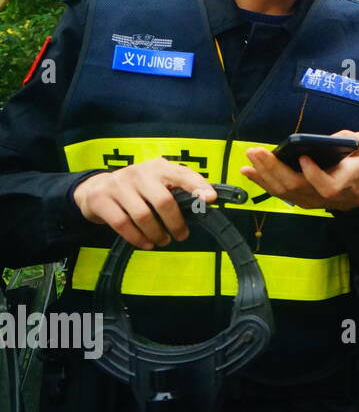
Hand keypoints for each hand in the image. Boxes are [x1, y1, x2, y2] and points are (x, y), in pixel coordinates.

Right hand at [72, 158, 217, 249]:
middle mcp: (139, 173)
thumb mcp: (156, 184)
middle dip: (175, 223)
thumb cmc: (136, 190)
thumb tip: (201, 208)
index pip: (182, 174)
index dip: (198, 186)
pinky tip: (146, 244)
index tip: (211, 199)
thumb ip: (175, 191)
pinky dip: (137, 238)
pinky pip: (122, 224)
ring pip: (143, 216)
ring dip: (156, 234)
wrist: (94, 189)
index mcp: (159, 168)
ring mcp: (118, 184)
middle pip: (163, 201)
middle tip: (181, 236)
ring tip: (163, 241)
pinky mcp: (101, 199)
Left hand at [242, 130, 358, 210]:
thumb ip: (357, 140)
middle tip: (258, 151)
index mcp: (344, 181)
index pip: (327, 186)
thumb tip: (333, 137)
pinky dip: (261, 182)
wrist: (358, 193)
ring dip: (264, 173)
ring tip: (251, 156)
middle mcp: (324, 195)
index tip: (304, 157)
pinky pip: (278, 193)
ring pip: (283, 191)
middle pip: (295, 186)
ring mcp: (310, 200)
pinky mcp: (299, 200)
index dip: (314, 175)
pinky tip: (249, 170)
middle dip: (274, 168)